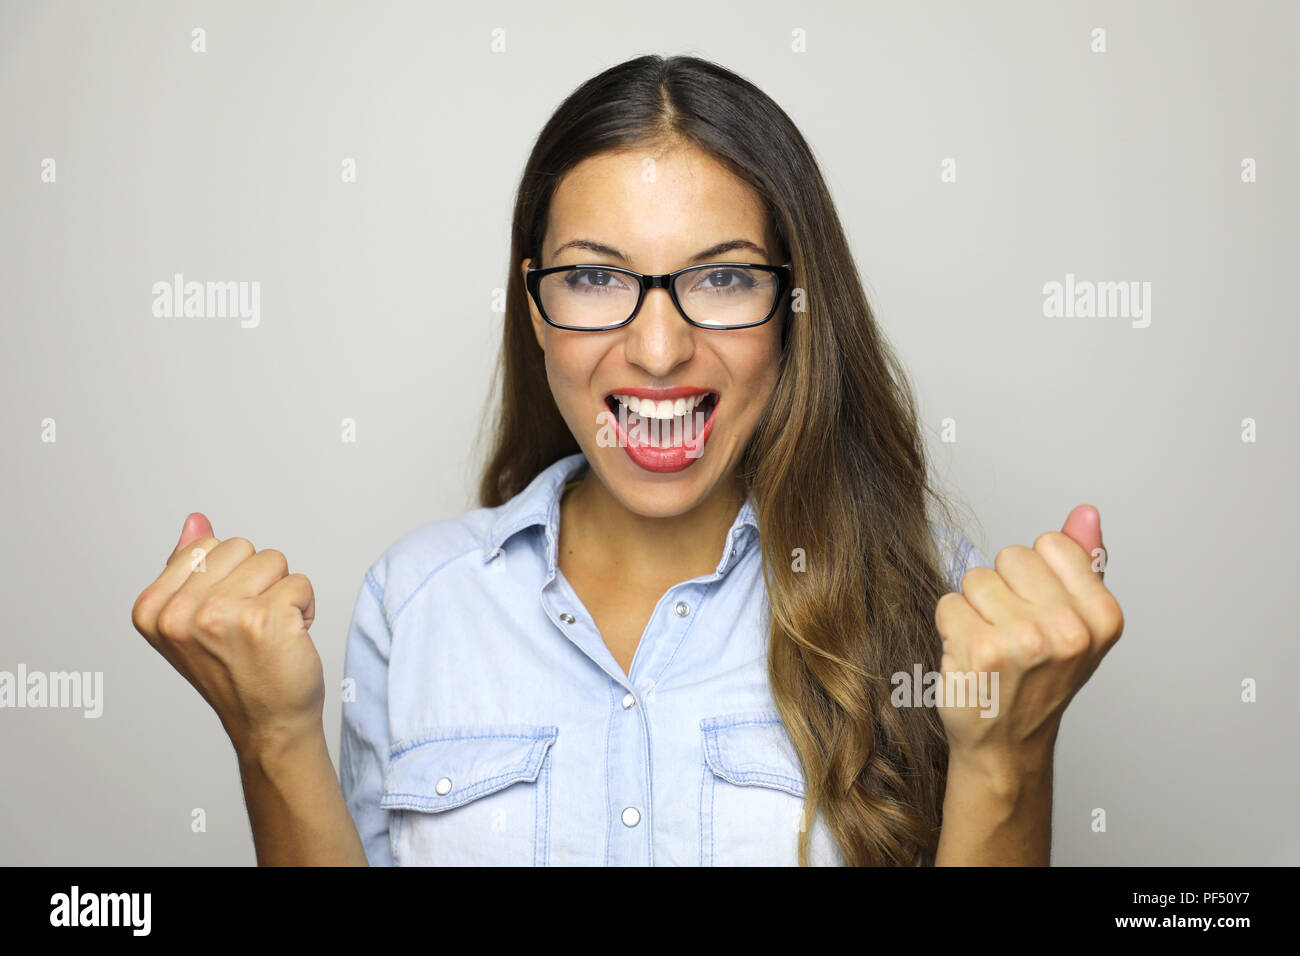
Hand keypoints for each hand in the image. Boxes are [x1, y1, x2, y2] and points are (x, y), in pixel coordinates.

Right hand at [131, 513, 325, 757]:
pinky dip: (304, 607)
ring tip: (269, 632)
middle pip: (240, 546)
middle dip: (256, 580)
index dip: (227, 575)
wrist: (267, 723)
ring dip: (282, 592)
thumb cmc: (236, 671)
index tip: (223, 616)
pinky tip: (288, 640)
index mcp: (152, 609)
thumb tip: (194, 520)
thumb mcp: (194, 618)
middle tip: (250, 626)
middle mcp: (180, 614)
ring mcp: (220, 616)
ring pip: (273, 560)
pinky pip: (300, 582)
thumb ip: (191, 567)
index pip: (205, 544)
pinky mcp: (264, 620)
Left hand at [934, 505, 1123, 769]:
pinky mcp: (980, 652)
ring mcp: (1024, 641)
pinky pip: (948, 603)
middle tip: (1011, 631)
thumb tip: (1085, 512)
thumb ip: (1081, 561)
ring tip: (990, 645)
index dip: (1035, 574)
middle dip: (1002, 587)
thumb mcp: (1076, 622)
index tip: (1039, 610)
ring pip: (975, 578)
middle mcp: (1069, 630)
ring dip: (974, 608)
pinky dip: (951, 627)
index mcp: (1102, 616)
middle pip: (1010, 556)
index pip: (1050, 543)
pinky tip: (969, 657)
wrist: (1007, 742)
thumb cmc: (1039, 679)